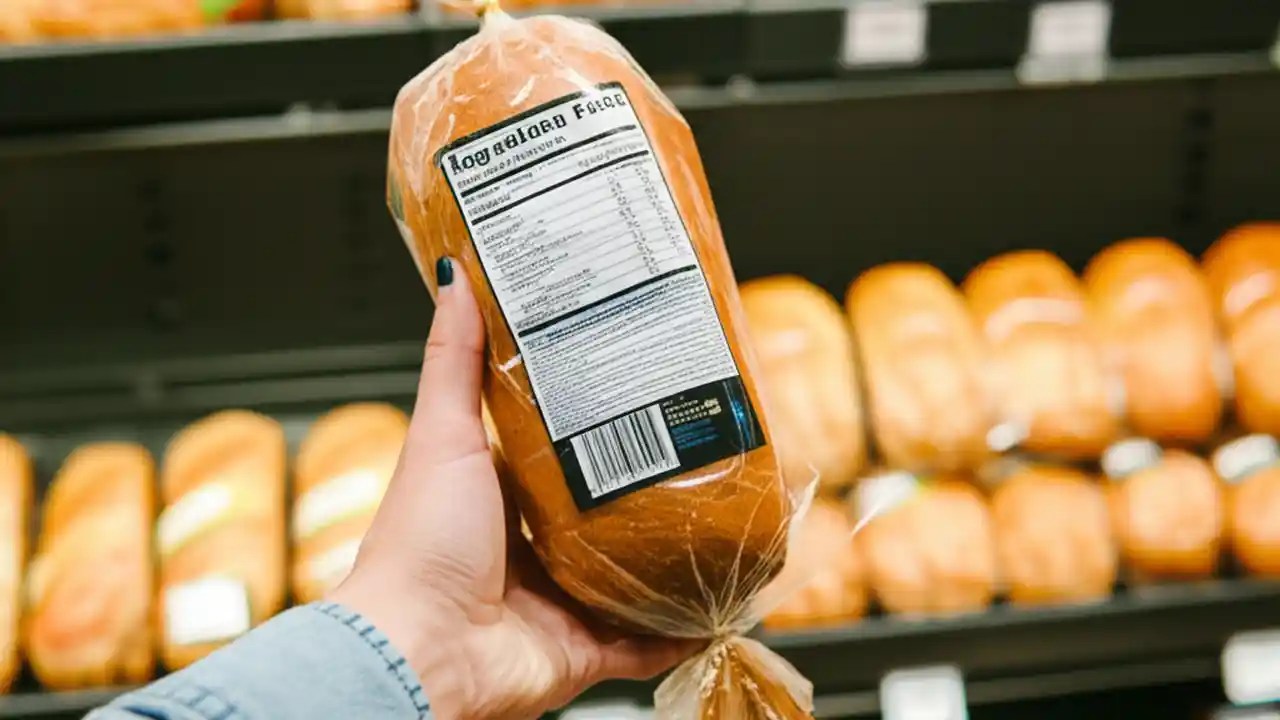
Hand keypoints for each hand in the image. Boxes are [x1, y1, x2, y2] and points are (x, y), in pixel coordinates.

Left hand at [328, 259, 696, 719]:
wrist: (421, 652)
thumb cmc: (419, 545)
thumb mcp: (443, 435)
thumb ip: (453, 360)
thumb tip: (454, 275)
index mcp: (496, 494)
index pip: (557, 449)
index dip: (597, 421)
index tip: (642, 386)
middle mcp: (527, 548)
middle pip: (601, 510)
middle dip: (647, 487)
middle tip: (701, 448)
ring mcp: (558, 601)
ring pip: (630, 573)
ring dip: (671, 553)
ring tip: (723, 519)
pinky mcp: (583, 650)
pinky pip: (645, 640)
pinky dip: (679, 628)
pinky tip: (719, 603)